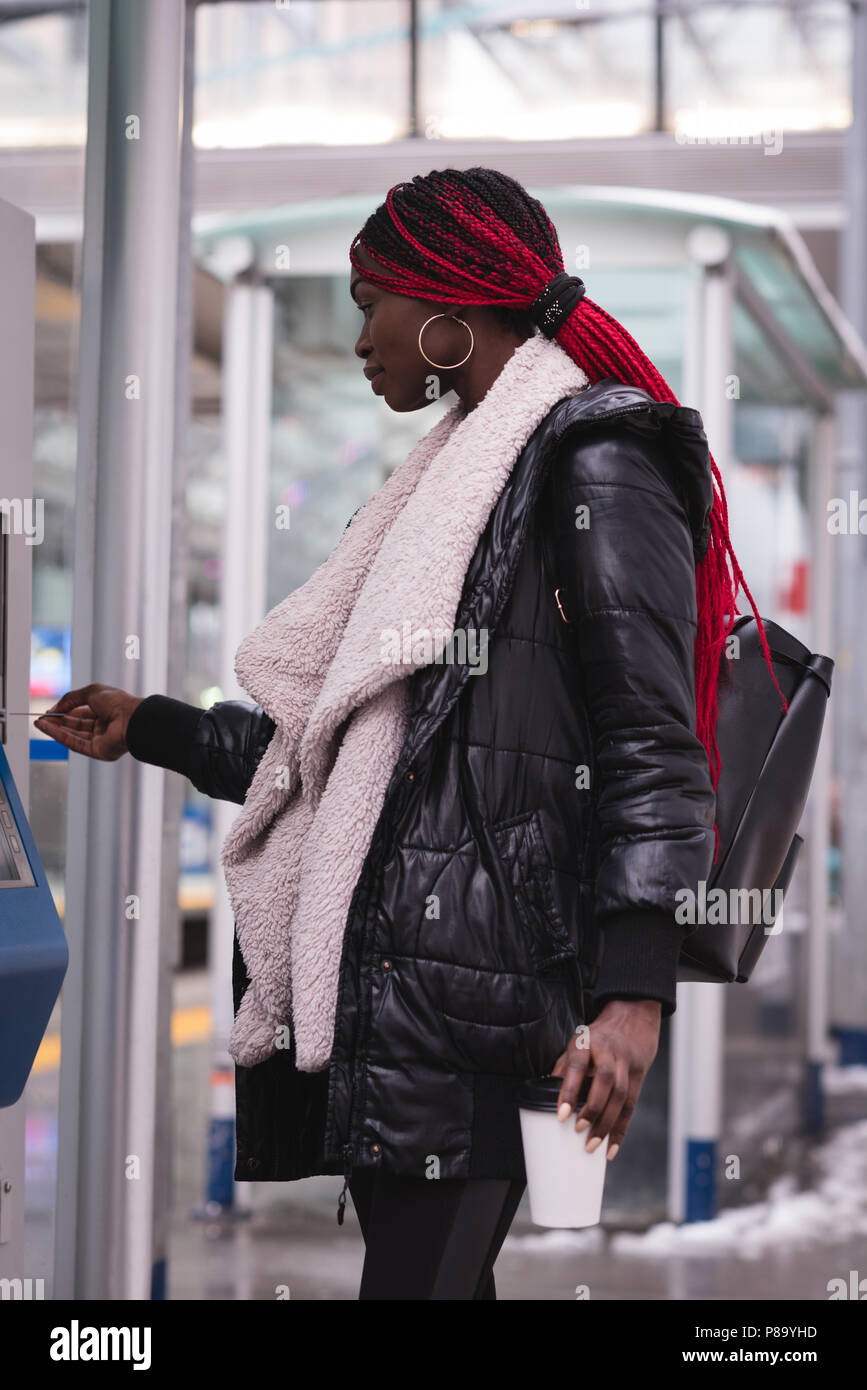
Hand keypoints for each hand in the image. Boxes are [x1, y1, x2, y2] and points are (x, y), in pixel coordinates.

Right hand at [33, 683, 143, 761]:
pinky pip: (74, 743)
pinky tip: (47, 728)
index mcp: (106, 711)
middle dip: (58, 722)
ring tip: (40, 723)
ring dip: (55, 729)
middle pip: (75, 725)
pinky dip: (59, 736)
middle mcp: (103, 727)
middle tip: (42, 718)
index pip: (81, 713)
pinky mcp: (97, 751)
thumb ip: (70, 698)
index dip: (65, 712)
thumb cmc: (118, 702)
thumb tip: (56, 708)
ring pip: (73, 735)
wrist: (132, 718)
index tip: (50, 711)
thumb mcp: (91, 692)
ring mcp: (100, 740)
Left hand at [550, 998, 661, 1160]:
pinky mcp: (638, 1077)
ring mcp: (627, 1064)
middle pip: (606, 1081)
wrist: (633, 1017)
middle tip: (579, 1131)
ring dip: (608, 1124)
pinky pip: (631, 1107)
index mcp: (588, 1042)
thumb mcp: (577, 1041)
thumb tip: (546, 1092)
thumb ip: (564, 1066)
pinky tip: (611, 1148)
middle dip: (593, 1109)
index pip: (578, 1066)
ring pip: (621, 1096)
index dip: (570, 1090)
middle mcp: (609, 1052)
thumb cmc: (597, 1035)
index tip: (561, 1115)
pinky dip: (621, 1130)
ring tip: (593, 1146)